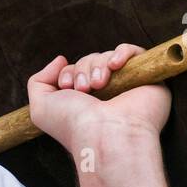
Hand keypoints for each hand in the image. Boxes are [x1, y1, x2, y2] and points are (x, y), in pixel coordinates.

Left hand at [27, 44, 170, 155]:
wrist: (105, 134)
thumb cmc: (73, 125)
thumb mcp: (41, 107)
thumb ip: (38, 81)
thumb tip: (60, 60)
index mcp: (84, 101)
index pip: (74, 71)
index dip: (67, 73)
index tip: (67, 87)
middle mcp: (106, 94)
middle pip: (90, 61)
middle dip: (82, 69)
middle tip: (84, 89)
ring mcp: (127, 86)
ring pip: (108, 57)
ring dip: (98, 66)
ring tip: (98, 85)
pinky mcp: (148, 79)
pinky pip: (135, 52)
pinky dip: (122, 53)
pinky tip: (115, 66)